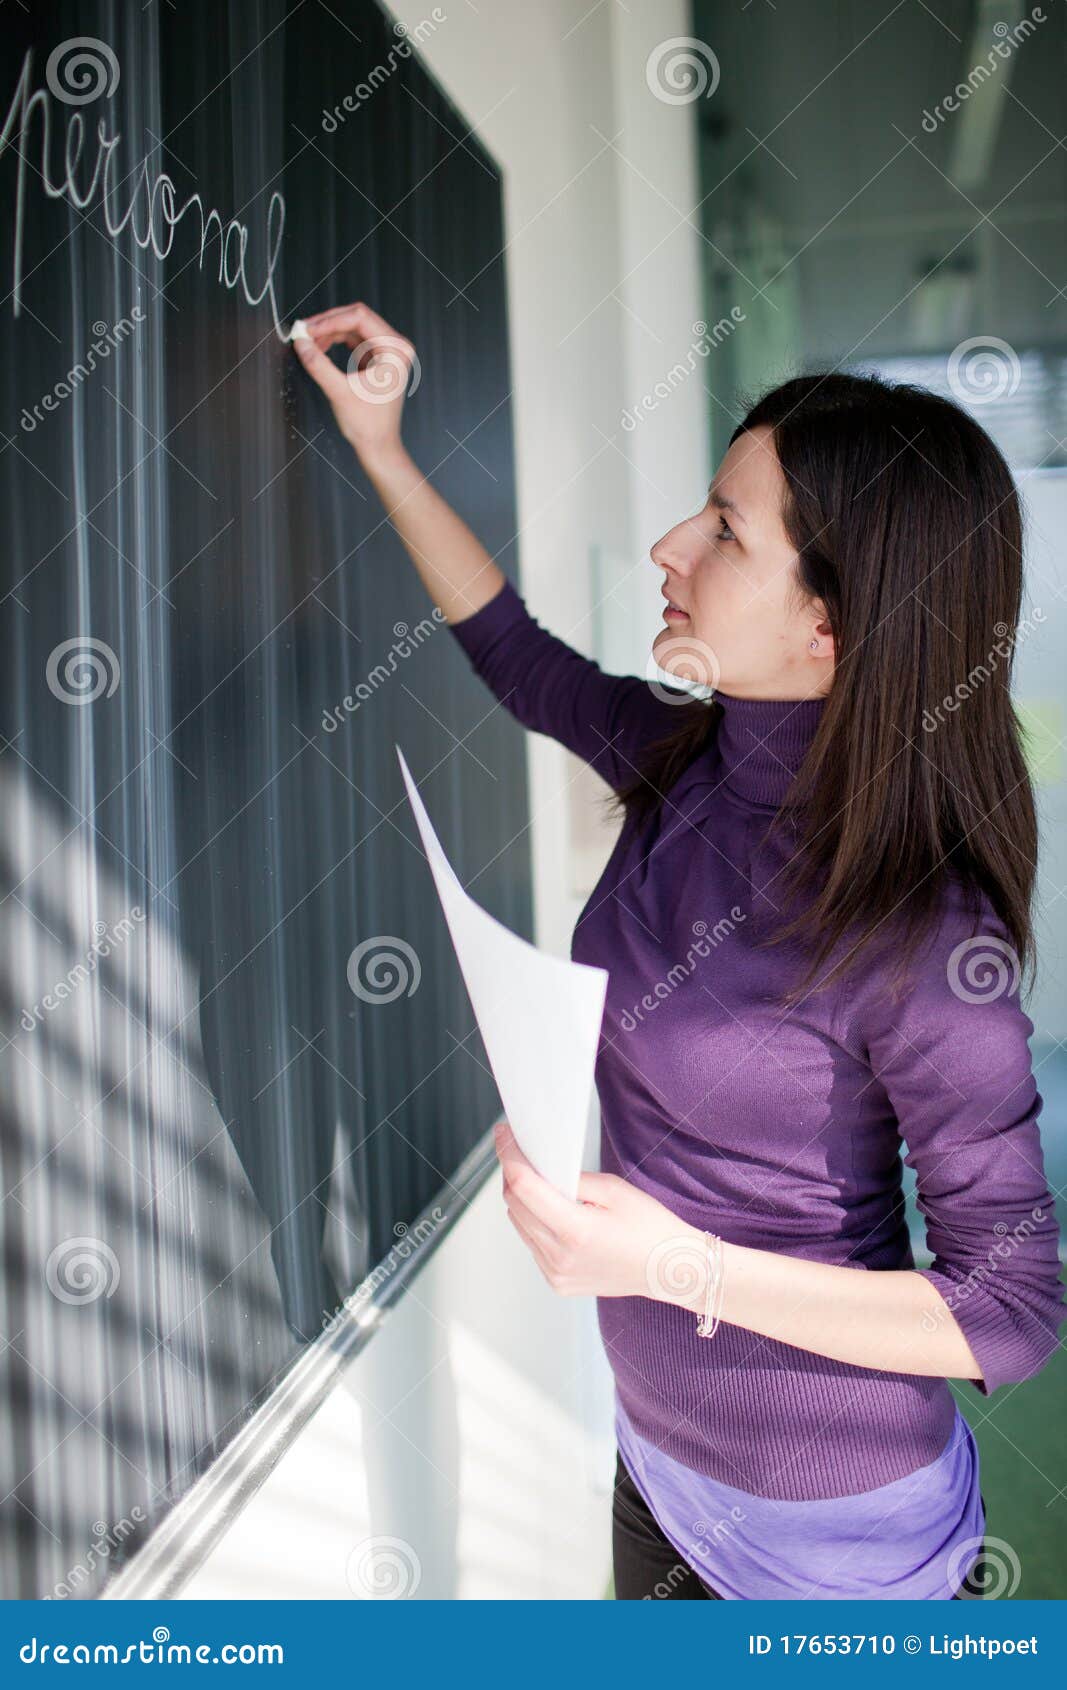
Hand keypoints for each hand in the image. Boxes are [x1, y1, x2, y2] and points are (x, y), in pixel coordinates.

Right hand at [290, 302, 416, 460]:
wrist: (378, 445)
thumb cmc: (368, 424)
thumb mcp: (339, 392)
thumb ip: (318, 364)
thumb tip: (300, 342)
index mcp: (396, 349)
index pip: (360, 318)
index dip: (330, 320)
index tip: (307, 329)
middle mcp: (396, 346)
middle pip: (357, 318)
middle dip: (328, 323)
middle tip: (303, 331)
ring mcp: (388, 350)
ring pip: (353, 327)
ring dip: (330, 331)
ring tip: (309, 341)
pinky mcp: (378, 357)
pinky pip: (354, 339)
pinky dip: (336, 340)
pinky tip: (320, 347)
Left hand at [493, 1119, 707, 1304]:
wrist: (669, 1270)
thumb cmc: (650, 1228)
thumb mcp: (614, 1190)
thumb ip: (572, 1178)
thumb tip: (541, 1168)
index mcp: (575, 1231)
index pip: (523, 1187)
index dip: (509, 1156)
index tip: (504, 1134)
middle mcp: (559, 1257)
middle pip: (514, 1205)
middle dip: (513, 1174)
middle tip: (522, 1153)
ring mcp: (556, 1273)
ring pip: (520, 1225)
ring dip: (523, 1200)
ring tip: (541, 1182)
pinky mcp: (557, 1283)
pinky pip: (533, 1244)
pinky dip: (536, 1223)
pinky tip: (555, 1213)